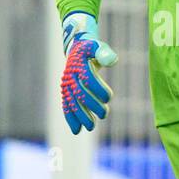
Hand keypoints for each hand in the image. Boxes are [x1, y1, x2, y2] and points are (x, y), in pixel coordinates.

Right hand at [60, 12, 117, 133]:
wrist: (76, 50)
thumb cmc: (91, 49)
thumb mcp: (98, 47)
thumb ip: (104, 53)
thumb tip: (112, 60)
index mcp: (79, 65)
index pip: (88, 80)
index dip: (98, 89)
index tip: (108, 97)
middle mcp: (70, 77)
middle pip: (80, 94)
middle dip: (92, 106)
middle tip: (104, 114)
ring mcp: (67, 86)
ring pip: (72, 103)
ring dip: (81, 116)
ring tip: (91, 127)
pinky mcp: (66, 92)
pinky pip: (67, 106)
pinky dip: (71, 119)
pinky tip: (76, 131)